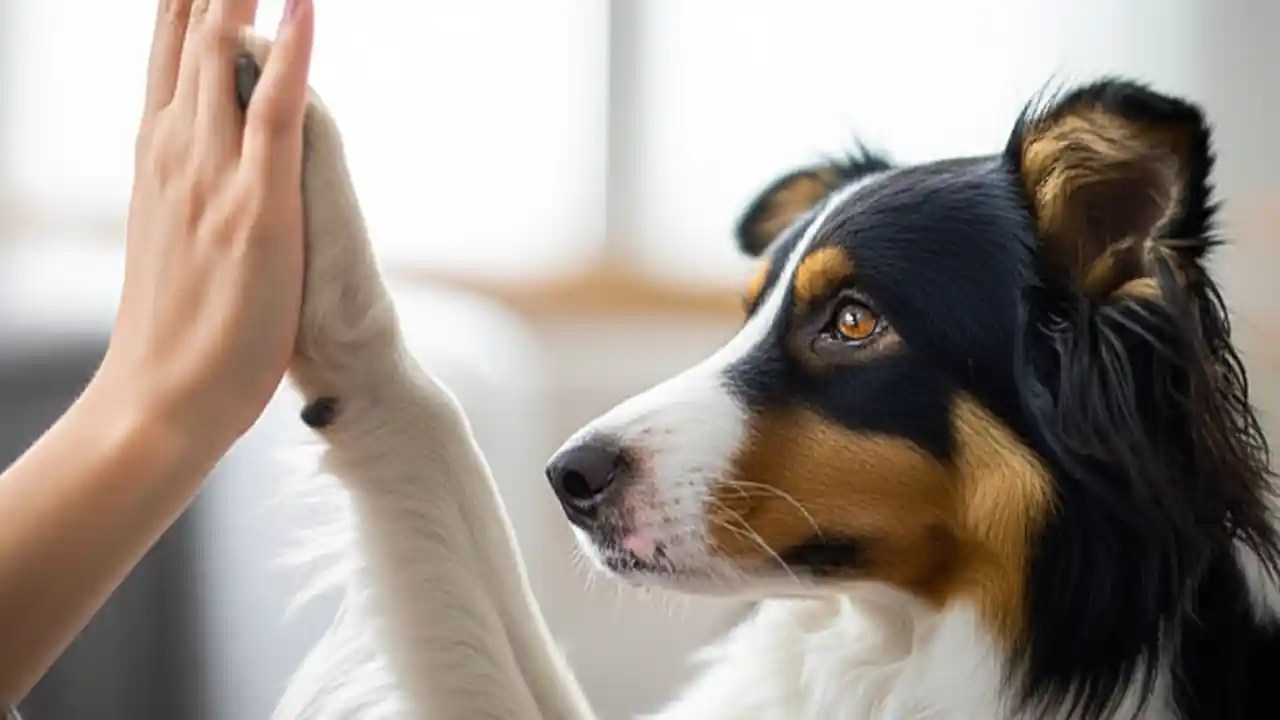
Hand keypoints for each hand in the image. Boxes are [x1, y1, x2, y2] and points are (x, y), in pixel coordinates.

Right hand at [91, 0, 314, 458]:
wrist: (165, 400)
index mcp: (158, 153)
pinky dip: (290, 57)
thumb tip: (192, 143)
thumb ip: (183, 179)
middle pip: (190, 36)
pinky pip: (276, 116)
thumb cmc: (176, 324)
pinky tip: (300, 7)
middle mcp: (176, 149)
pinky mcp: (257, 206)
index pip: (171, 50)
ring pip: (224, 58)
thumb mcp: (172, 231)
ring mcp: (213, 175)